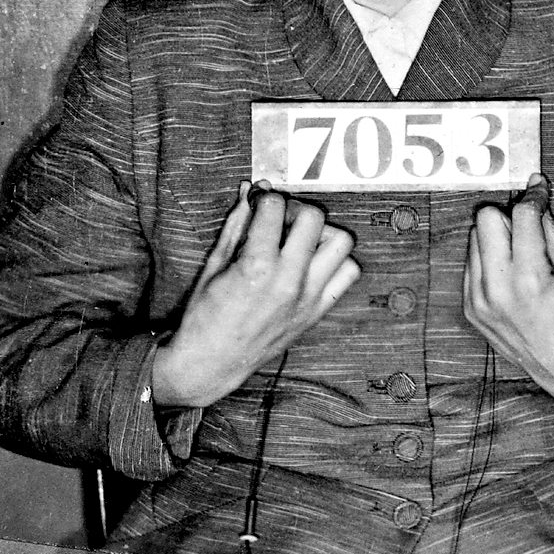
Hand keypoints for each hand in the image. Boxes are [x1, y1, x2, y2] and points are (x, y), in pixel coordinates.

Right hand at [151, 181, 358, 407]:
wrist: (212, 363)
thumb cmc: (205, 315)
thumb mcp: (214, 264)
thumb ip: (236, 224)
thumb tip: (248, 190)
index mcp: (257, 266)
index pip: (275, 206)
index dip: (265, 197)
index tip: (257, 202)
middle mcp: (289, 280)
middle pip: (314, 217)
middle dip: (295, 208)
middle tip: (280, 218)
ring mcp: (308, 297)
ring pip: (342, 242)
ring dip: (322, 233)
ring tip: (299, 240)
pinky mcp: (317, 312)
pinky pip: (348, 274)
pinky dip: (336, 262)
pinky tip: (311, 263)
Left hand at [465, 174, 553, 406]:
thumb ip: (547, 230)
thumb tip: (536, 192)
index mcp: (528, 279)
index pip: (521, 215)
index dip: (534, 197)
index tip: (540, 190)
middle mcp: (496, 289)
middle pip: (485, 219)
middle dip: (508, 215)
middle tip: (528, 226)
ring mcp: (478, 301)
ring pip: (474, 238)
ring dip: (496, 236)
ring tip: (521, 255)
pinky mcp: (469, 308)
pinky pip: (471, 264)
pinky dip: (488, 260)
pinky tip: (509, 275)